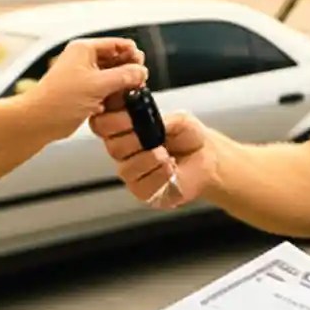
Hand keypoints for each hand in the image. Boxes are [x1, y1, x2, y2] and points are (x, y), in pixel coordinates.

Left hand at [15, 38, 148, 140]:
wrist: (37, 122)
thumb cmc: (59, 100)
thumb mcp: (98, 85)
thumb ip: (124, 76)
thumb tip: (141, 72)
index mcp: (85, 49)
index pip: (117, 44)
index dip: (132, 55)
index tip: (141, 69)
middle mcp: (83, 60)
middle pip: (116, 60)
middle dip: (127, 73)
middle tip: (137, 85)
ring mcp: (82, 76)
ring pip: (111, 77)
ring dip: (120, 87)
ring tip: (126, 97)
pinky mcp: (82, 93)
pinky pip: (104, 91)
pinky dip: (110, 97)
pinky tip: (110, 106)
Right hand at [90, 109, 215, 208]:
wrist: (206, 159)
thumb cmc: (189, 137)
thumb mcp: (180, 119)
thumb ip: (163, 119)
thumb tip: (151, 121)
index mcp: (126, 130)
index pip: (102, 125)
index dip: (112, 121)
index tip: (130, 117)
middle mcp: (125, 152)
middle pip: (113, 148)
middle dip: (134, 140)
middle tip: (154, 138)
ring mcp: (132, 173)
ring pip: (126, 169)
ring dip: (149, 159)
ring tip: (166, 155)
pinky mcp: (143, 192)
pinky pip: (142, 186)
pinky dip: (159, 175)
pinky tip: (170, 169)